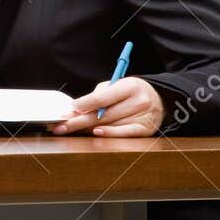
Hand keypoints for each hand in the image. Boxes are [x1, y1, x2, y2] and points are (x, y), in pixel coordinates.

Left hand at [49, 76, 164, 136]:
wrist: (158, 99)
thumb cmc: (130, 92)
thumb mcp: (116, 85)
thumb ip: (99, 95)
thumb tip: (77, 109)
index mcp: (130, 86)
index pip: (102, 98)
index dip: (84, 105)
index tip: (70, 110)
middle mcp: (139, 101)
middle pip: (103, 115)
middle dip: (79, 121)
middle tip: (61, 126)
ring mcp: (144, 116)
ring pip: (110, 124)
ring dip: (88, 128)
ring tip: (71, 129)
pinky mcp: (146, 129)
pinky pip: (125, 134)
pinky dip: (109, 134)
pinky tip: (96, 133)